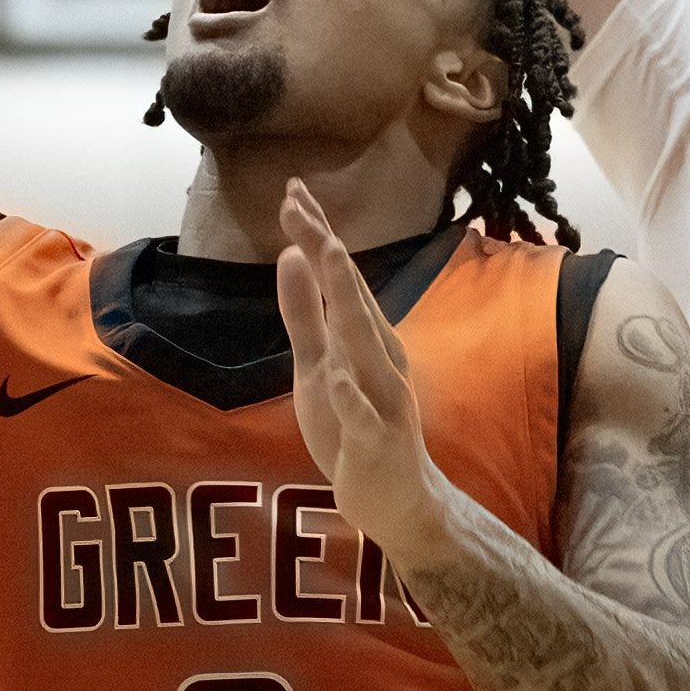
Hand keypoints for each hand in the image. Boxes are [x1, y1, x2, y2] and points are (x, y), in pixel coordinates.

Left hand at [275, 182, 445, 550]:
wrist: (398, 501)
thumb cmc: (355, 427)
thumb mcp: (317, 365)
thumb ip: (305, 315)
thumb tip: (292, 255)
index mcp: (365, 337)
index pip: (338, 277)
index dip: (314, 234)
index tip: (291, 189)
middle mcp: (380, 357)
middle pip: (351, 295)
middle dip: (326, 248)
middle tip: (299, 202)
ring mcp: (383, 398)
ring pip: (363, 343)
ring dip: (346, 299)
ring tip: (326, 255)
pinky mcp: (378, 441)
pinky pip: (363, 415)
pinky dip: (351, 395)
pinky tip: (334, 374)